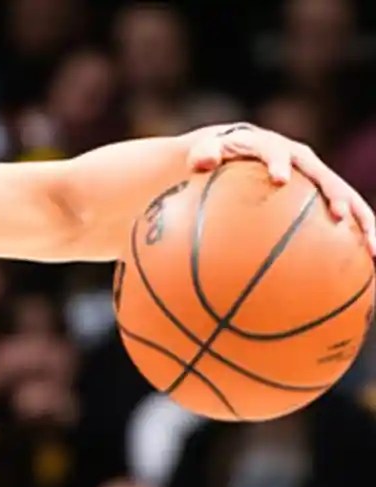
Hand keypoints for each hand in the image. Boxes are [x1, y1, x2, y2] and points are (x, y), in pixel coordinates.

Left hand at [187, 122, 375, 251]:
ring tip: (375, 251)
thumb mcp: (205, 151)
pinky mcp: (324, 196)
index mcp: (274, 148)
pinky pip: (347, 220)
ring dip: (364, 224)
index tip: (278, 179)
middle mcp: (303, 161)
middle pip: (326, 178)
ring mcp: (318, 179)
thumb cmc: (219, 154)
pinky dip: (359, 240)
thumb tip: (199, 161)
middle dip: (337, 195)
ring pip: (349, 200)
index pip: (277, 153)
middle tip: (341, 215)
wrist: (239, 148)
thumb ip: (204, 153)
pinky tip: (369, 268)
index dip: (278, 163)